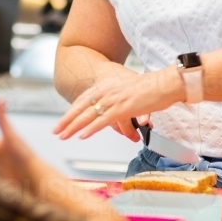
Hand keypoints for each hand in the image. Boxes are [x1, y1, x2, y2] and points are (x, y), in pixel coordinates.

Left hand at [53, 66, 184, 139]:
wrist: (165, 84)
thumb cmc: (151, 90)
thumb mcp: (129, 95)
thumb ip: (119, 105)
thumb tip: (115, 118)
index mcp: (107, 86)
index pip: (83, 99)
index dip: (71, 112)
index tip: (62, 122)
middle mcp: (107, 91)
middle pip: (81, 107)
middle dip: (67, 120)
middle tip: (56, 131)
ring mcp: (114, 99)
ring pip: (88, 115)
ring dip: (74, 127)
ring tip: (64, 136)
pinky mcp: (122, 108)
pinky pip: (102, 120)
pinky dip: (90, 129)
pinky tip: (82, 135)